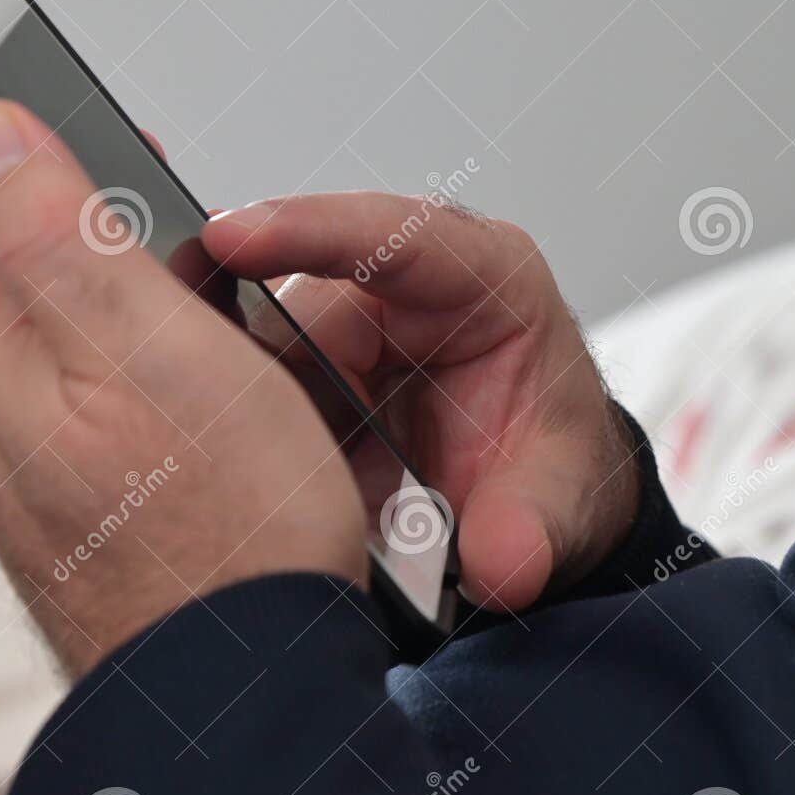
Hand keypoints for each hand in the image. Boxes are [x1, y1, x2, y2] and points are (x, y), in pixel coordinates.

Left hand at [0, 89, 366, 676]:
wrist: (243, 699)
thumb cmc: (231, 551)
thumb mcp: (167, 367)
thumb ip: (65, 244)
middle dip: (3, 166)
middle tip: (30, 102)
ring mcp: (16, 461)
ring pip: (9, 314)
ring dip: (40, 243)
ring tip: (86, 198)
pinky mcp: (60, 494)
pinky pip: (45, 374)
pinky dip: (70, 322)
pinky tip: (117, 329)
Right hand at [199, 191, 638, 611]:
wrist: (535, 498)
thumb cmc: (551, 463)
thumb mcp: (561, 502)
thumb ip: (533, 530)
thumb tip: (502, 564)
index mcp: (485, 279)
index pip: (393, 234)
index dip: (309, 230)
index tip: (232, 238)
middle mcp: (401, 288)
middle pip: (296, 305)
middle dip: (258, 376)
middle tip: (237, 448)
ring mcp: (343, 329)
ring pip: (259, 357)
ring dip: (254, 427)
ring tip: (266, 495)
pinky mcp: (304, 373)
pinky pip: (250, 399)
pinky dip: (247, 448)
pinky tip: (242, 491)